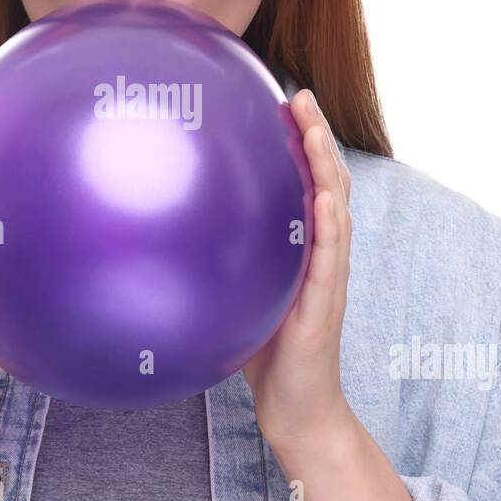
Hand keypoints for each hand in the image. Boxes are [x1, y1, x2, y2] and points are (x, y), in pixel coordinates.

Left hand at [241, 88, 355, 449]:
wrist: (297, 408)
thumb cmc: (264, 353)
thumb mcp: (236, 294)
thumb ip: (218, 261)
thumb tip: (163, 234)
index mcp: (304, 246)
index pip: (306, 182)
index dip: (300, 142)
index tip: (281, 101)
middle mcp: (323, 251)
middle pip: (328, 179)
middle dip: (317, 133)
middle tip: (299, 93)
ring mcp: (330, 273)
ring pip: (337, 204)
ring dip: (328, 162)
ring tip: (315, 124)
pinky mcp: (328, 299)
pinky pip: (332, 252)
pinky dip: (331, 219)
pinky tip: (325, 195)